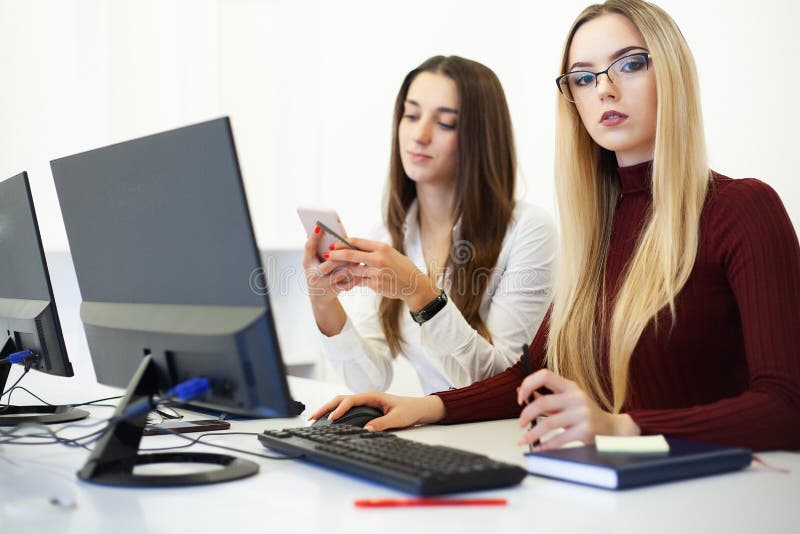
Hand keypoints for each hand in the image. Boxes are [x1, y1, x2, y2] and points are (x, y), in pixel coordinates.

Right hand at [302, 225, 360, 303]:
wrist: (320, 296)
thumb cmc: (320, 271)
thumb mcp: (315, 260)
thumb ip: (320, 247)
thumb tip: (328, 229)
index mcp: (307, 262)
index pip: (309, 247)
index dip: (314, 237)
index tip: (320, 226)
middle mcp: (313, 274)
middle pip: (327, 264)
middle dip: (339, 256)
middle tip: (349, 245)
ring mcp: (324, 284)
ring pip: (340, 274)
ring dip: (350, 266)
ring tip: (360, 258)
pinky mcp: (334, 290)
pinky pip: (347, 284)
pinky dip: (356, 277)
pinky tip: (362, 271)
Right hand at [308, 391, 445, 430]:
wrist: (419, 408)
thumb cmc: (409, 410)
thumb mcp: (397, 419)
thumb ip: (382, 424)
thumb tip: (366, 430)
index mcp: (372, 396)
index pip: (350, 400)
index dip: (339, 409)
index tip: (331, 418)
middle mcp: (366, 397)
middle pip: (340, 399)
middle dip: (325, 408)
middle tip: (312, 418)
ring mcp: (364, 402)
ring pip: (341, 403)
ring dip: (327, 410)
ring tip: (314, 419)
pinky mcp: (364, 408)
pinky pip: (346, 408)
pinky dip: (334, 413)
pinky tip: (327, 421)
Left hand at [325, 237, 439, 311]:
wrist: (414, 284)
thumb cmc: (400, 267)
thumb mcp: (390, 253)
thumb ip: (373, 250)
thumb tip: (353, 247)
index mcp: (382, 248)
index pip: (357, 242)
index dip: (343, 243)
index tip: (333, 244)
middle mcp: (379, 259)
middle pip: (351, 255)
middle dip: (336, 255)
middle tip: (326, 255)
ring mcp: (377, 273)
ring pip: (353, 270)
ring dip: (344, 270)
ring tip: (337, 270)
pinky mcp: (375, 285)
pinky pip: (360, 281)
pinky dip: (355, 281)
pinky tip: (351, 281)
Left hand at [516, 369, 639, 450]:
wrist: (611, 428)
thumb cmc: (583, 414)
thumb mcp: (566, 400)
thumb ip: (544, 397)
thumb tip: (520, 392)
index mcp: (570, 386)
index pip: (545, 375)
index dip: (528, 384)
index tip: (521, 399)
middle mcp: (576, 397)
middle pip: (543, 402)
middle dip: (526, 414)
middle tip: (520, 424)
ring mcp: (582, 414)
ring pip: (549, 423)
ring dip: (532, 433)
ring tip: (524, 439)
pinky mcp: (585, 430)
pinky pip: (560, 439)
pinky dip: (545, 445)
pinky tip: (538, 447)